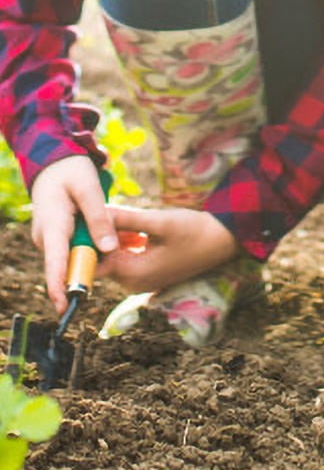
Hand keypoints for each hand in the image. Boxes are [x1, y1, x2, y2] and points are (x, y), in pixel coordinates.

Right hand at [29, 156, 119, 313]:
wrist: (54, 164)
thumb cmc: (71, 172)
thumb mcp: (89, 190)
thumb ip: (99, 218)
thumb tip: (107, 249)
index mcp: (53, 227)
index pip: (55, 263)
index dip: (60, 286)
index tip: (65, 305)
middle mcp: (48, 238)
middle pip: (71, 263)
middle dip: (98, 265)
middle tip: (130, 249)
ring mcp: (52, 239)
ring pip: (78, 255)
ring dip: (101, 253)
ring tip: (130, 240)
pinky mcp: (60, 237)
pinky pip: (79, 247)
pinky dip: (97, 244)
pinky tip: (120, 237)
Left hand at [98, 205, 239, 293]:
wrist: (225, 240)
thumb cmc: (195, 230)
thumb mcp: (160, 221)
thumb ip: (127, 219)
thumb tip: (98, 212)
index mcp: (135, 273)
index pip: (95, 264)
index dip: (86, 244)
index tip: (81, 223)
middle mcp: (135, 283)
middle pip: (103, 263)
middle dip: (99, 240)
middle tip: (95, 215)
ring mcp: (143, 281)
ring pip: (115, 260)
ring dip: (112, 241)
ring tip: (113, 217)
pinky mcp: (150, 275)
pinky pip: (127, 261)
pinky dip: (125, 246)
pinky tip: (132, 228)